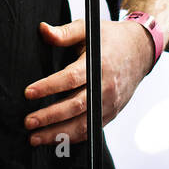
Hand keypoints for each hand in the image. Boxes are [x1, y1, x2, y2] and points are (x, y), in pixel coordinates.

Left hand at [23, 18, 152, 145]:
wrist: (140, 51)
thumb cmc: (110, 39)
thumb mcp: (87, 29)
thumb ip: (65, 32)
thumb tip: (43, 29)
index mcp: (98, 64)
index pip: (71, 79)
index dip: (48, 87)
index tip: (28, 93)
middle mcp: (105, 86)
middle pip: (76, 107)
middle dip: (50, 117)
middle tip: (28, 122)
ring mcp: (110, 103)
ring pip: (84, 125)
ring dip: (59, 134)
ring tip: (35, 138)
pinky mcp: (111, 113)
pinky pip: (91, 130)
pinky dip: (73, 138)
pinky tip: (54, 139)